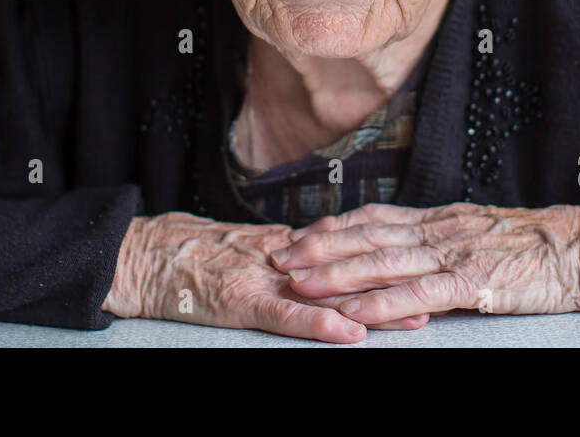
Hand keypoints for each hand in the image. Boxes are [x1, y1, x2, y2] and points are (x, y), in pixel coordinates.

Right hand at [101, 212, 432, 342]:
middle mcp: (281, 258)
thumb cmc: (187, 255)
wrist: (141, 255)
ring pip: (327, 293)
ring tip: (414, 316)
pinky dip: (318, 325)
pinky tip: (348, 333)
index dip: (386, 259)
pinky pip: (285, 316)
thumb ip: (281, 255)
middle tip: (438, 289)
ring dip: (373, 306)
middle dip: (394, 283)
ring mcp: (263, 278)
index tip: (423, 265)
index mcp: (283, 246)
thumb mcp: (244, 249)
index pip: (345, 252)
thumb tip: (318, 258)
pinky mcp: (241, 300)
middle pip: (348, 271)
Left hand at [272, 201, 579, 323]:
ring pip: (384, 262)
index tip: (297, 234)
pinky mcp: (478, 282)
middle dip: (317, 246)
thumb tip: (421, 254)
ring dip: (335, 272)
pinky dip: (383, 304)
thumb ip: (455, 245)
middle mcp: (445, 230)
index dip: (333, 227)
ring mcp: (459, 254)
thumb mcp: (495, 239)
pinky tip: (355, 313)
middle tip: (275, 254)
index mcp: (448, 219)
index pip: (378, 219)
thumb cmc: (555, 249)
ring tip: (296, 278)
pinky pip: (421, 293)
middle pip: (368, 235)